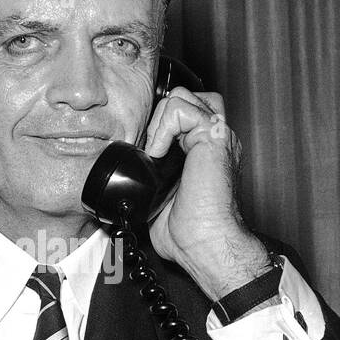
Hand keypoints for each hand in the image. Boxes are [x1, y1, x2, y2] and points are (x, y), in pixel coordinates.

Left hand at [143, 87, 269, 298]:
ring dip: (160, 122)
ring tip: (157, 152)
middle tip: (153, 148)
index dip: (160, 123)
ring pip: (182, 96)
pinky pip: (182, 109)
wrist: (204, 244)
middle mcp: (215, 139)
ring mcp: (218, 135)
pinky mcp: (214, 137)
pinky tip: (161, 154)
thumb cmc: (188, 233)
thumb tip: (121, 181)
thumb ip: (148, 179)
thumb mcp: (158, 198)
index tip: (148, 149)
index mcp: (205, 151)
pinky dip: (164, 128)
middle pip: (185, 96)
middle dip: (160, 115)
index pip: (183, 112)